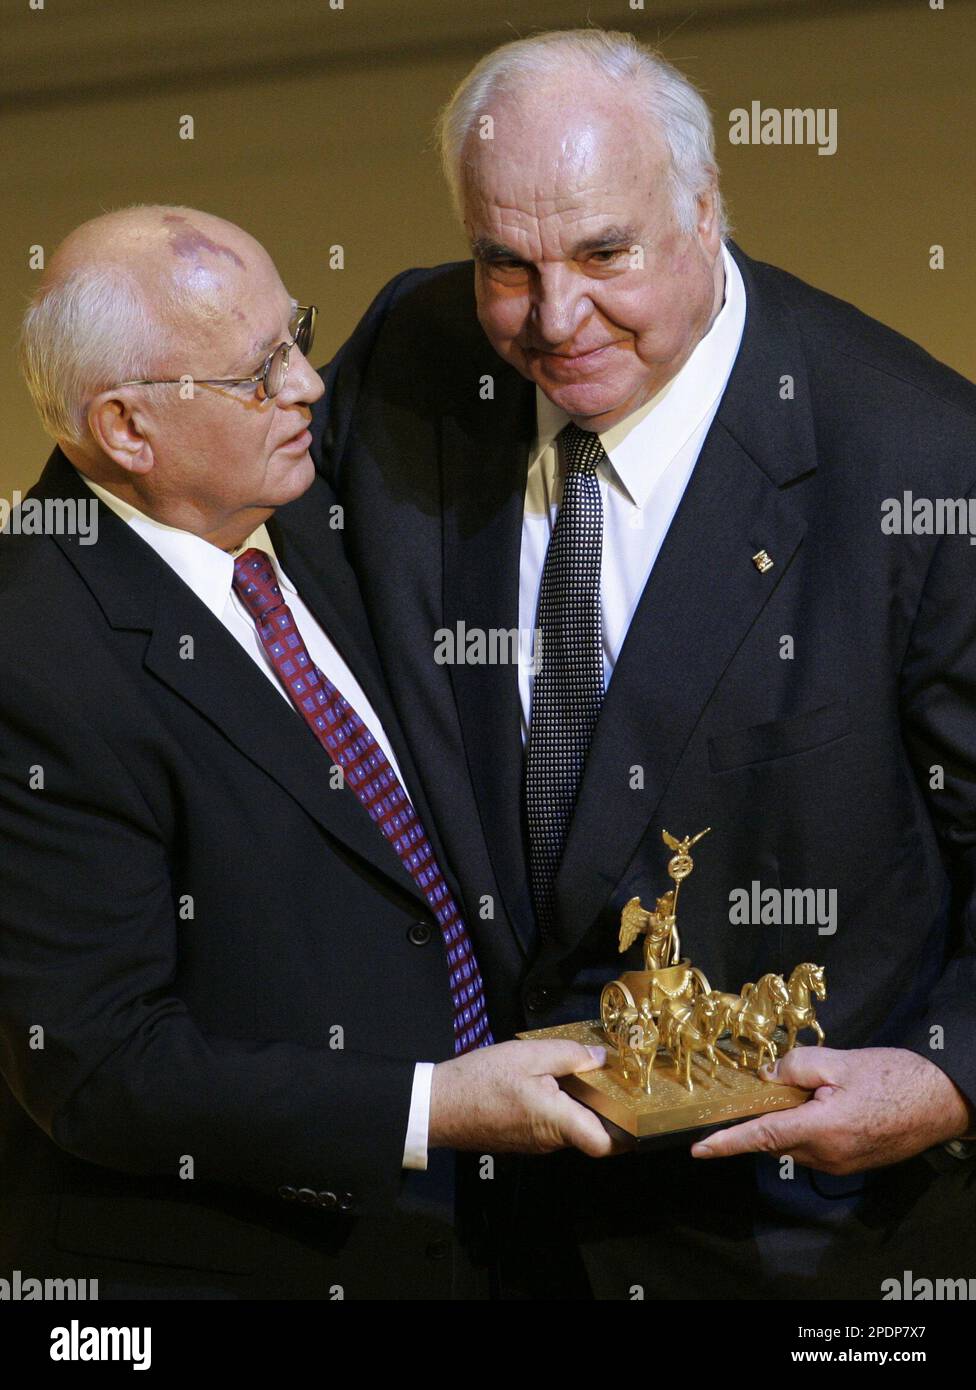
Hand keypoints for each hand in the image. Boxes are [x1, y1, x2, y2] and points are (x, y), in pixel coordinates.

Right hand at [429, 1038, 613, 1157]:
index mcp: (557, 1120)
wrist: (438, 1104)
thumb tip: (600, 1058)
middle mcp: (549, 1140)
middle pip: (588, 1130)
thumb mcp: (529, 1055)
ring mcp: (534, 1143)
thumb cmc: (481, 1080)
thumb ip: (569, 1056)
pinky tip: (540, 1081)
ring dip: (573, 1103)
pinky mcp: (520, 1139)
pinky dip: (552, 1106)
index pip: (604, 1144)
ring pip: (567, 1126)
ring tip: (567, 1071)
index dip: (625, 1132)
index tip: (633, 1108)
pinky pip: (547, 1124)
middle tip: (600, 1073)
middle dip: (598, 1105)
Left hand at [690, 1046, 972, 1173]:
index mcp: (822, 1129)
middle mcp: (827, 1156)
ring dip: (792, 1118)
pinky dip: (809, 1125)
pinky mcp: (850, 1165)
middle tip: (785, 1081)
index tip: (699, 1150)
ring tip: (824, 1088)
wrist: (943, 1103)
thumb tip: (767, 1076)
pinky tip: (832, 1102)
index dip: (726, 1143)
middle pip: (776, 1136)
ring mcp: (840, 1165)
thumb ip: (797, 1067)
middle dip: (769, 1112)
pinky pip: (814, 1146)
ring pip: (794, 1141)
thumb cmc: (897, 1079)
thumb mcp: (842, 1061)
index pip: (762, 1137)